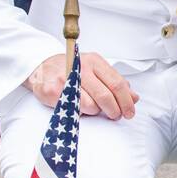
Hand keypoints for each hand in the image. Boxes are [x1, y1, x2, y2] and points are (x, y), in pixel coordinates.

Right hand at [24, 51, 139, 118]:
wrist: (42, 67)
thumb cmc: (73, 70)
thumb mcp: (96, 71)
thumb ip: (115, 83)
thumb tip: (134, 97)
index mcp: (95, 62)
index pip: (117, 83)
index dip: (126, 101)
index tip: (130, 112)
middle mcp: (80, 68)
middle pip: (105, 96)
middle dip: (114, 110)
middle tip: (115, 116)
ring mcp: (65, 79)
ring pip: (90, 105)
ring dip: (95, 112)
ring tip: (92, 108)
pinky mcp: (52, 91)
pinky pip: (73, 110)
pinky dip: (79, 113)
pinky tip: (77, 107)